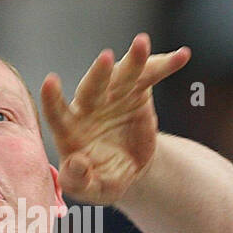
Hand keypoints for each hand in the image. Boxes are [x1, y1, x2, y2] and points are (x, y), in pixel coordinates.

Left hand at [40, 33, 189, 204]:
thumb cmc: (101, 179)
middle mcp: (88, 106)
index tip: (50, 81)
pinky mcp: (136, 89)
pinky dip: (166, 64)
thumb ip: (79, 182)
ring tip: (143, 42)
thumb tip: (76, 163)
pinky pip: (151, 74)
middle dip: (98, 73)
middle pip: (91, 87)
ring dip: (133, 59)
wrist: (128, 166)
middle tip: (106, 58)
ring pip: (121, 74)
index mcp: (70, 129)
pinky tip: (182, 56)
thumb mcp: (92, 189)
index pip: (57, 112)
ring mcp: (112, 94)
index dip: (52, 98)